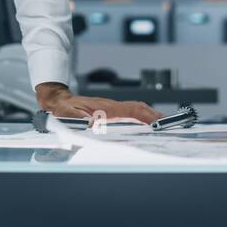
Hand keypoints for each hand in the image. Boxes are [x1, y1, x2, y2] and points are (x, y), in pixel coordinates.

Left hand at [35, 83, 161, 123]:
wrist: (58, 101)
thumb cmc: (63, 110)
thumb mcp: (68, 115)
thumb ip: (79, 119)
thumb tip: (92, 124)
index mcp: (106, 108)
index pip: (132, 109)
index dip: (147, 116)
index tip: (158, 122)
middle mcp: (112, 107)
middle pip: (139, 107)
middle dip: (155, 115)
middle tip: (169, 124)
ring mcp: (112, 108)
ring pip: (136, 109)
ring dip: (150, 115)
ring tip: (163, 125)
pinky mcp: (110, 112)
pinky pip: (130, 113)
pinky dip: (142, 117)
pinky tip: (146, 125)